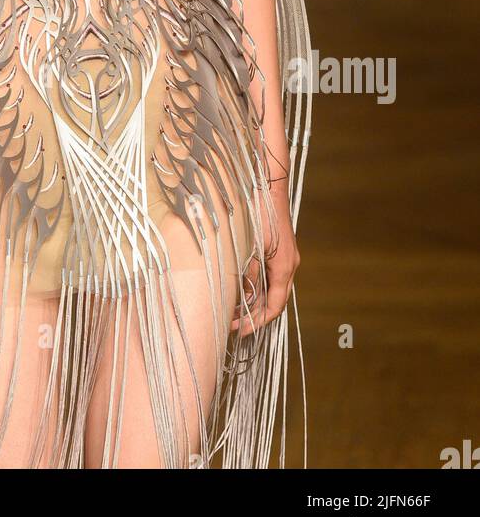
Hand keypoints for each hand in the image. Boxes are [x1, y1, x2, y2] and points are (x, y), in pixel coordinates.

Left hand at [231, 182, 299, 337]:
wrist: (267, 186)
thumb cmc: (259, 213)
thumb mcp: (250, 246)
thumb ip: (249, 273)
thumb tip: (243, 298)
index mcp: (284, 268)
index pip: (275, 306)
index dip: (258, 321)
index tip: (240, 331)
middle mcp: (288, 265)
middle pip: (273, 299)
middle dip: (253, 314)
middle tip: (230, 323)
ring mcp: (284, 257)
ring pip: (269, 287)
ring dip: (252, 299)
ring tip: (230, 308)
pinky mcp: (277, 249)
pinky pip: (267, 274)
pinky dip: (254, 284)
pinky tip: (237, 286)